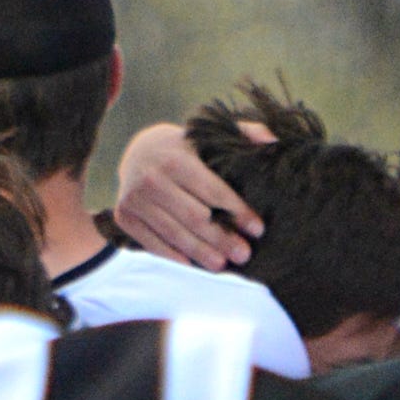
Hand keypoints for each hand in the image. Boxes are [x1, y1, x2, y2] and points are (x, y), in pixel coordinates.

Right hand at [111, 124, 258, 268]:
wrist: (137, 151)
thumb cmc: (183, 148)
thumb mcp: (208, 136)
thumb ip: (242, 134)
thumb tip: (274, 139)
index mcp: (176, 158)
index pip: (213, 191)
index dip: (238, 212)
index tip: (257, 229)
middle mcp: (152, 179)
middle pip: (195, 218)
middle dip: (223, 239)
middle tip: (244, 254)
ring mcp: (135, 200)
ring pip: (175, 234)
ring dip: (202, 253)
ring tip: (223, 265)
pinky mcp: (125, 217)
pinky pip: (153, 243)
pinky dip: (174, 256)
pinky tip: (193, 265)